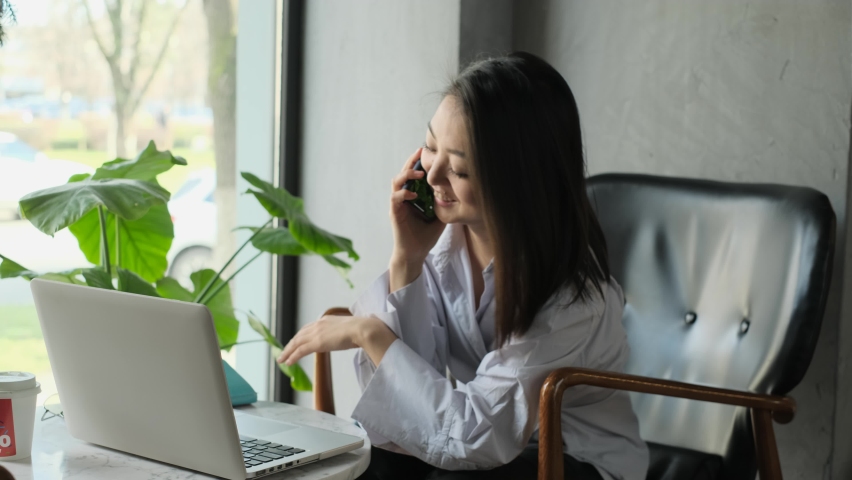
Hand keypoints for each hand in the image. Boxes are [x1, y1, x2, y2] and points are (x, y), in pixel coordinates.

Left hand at [276, 315, 396, 366]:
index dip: (300, 335)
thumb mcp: (350, 329)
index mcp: (326, 320)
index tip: (296, 341)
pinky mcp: (316, 342)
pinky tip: (288, 362)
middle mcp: (319, 324)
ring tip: (282, 360)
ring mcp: (317, 333)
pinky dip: (292, 356)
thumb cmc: (362, 330)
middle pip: (299, 335)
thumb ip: (344, 332)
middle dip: (291, 344)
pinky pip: (300, 351)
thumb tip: (349, 338)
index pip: (308, 328)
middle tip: (284, 352)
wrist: (363, 329)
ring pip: (296, 343)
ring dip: (288, 352)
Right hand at [389, 148, 445, 288]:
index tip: (429, 152)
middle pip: (404, 173)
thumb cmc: (426, 236)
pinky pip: (395, 198)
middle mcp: (404, 197)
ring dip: (406, 175)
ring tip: (419, 174)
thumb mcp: (440, 216)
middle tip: (420, 152)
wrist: (415, 253)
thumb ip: (444, 203)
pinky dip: (403, 194)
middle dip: (412, 162)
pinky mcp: (395, 213)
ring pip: (396, 182)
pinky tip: (413, 195)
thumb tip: (458, 191)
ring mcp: (398, 204)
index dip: (419, 163)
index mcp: (414, 196)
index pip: (415, 175)